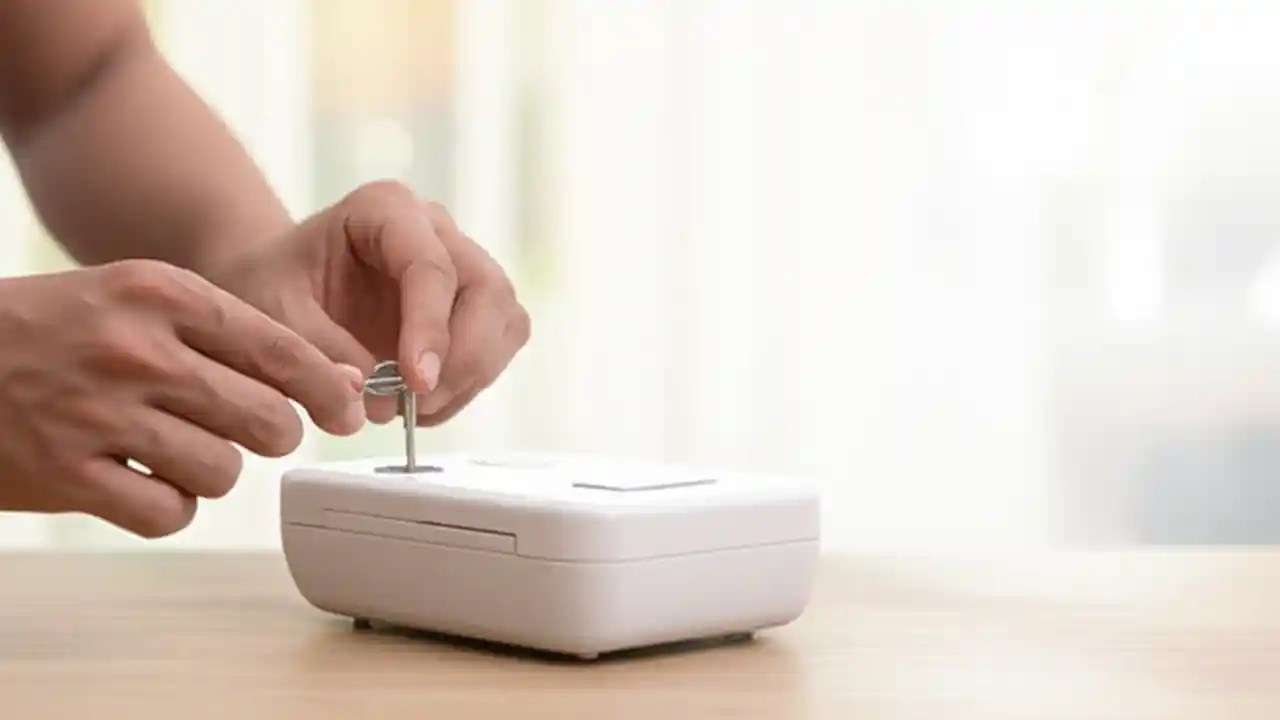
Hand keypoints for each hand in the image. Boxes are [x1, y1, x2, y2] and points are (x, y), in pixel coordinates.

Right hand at [0, 260, 365, 536]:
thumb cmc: (61, 326)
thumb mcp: (140, 297)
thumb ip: (234, 333)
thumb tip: (339, 380)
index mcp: (161, 294)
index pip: (281, 349)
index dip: (329, 389)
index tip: (345, 409)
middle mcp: (134, 349)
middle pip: (266, 418)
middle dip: (271, 433)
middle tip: (248, 428)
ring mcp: (97, 413)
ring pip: (224, 472)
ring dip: (214, 470)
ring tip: (177, 448)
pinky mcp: (66, 474)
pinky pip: (169, 513)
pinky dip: (170, 507)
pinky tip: (145, 481)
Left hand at [212, 181, 530, 425]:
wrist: (280, 282)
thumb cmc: (273, 283)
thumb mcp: (273, 312)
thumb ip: (318, 351)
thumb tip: (373, 401)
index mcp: (384, 209)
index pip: (430, 266)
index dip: (430, 329)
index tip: (415, 385)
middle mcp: (435, 229)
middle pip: (487, 289)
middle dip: (463, 357)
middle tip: (417, 406)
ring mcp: (461, 264)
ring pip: (505, 318)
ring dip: (472, 375)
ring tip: (415, 410)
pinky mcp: (472, 305)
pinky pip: (499, 343)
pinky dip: (471, 383)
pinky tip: (426, 404)